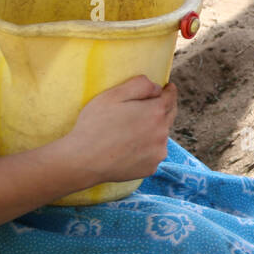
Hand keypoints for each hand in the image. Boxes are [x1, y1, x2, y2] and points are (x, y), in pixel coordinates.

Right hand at [62, 75, 177, 183]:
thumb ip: (140, 85)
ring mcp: (158, 152)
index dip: (169, 90)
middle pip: (169, 116)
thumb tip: (157, 88)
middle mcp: (162, 132)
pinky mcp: (151, 167)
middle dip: (164, 109)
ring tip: (134, 131)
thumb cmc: (94, 124)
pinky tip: (130, 148)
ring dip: (154, 130)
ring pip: (161, 136)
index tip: (168, 87)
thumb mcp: (113, 95)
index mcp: (155, 111)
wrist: (83, 161)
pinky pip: (153, 153)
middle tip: (153, 106)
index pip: (170, 97)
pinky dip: (147, 149)